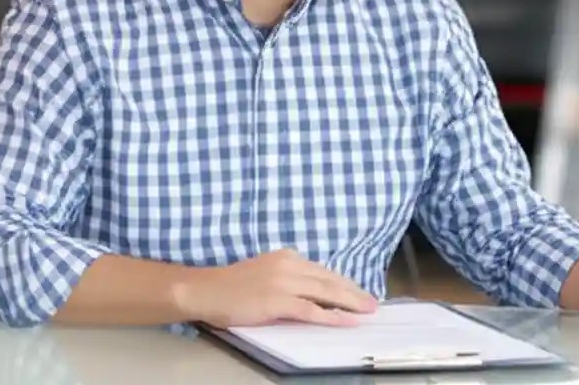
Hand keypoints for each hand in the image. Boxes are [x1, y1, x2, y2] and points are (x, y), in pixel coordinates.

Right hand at [173, 249, 378, 327]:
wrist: (206, 289)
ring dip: (350, 303)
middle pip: (329, 280)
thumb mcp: (265, 273)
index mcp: (286, 257)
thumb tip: (312, 293)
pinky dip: (332, 316)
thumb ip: (288, 279)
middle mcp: (289, 265)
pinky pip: (312, 310)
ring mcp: (284, 283)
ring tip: (367, 310)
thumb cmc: (231, 286)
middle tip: (372, 302)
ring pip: (326, 292)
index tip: (358, 292)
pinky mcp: (278, 301)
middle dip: (354, 292)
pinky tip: (346, 320)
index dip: (344, 283)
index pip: (322, 271)